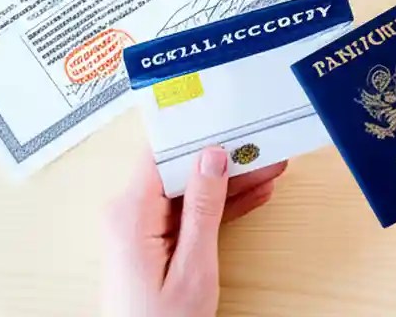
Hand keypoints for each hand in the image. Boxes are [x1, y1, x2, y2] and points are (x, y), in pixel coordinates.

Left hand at [102, 146, 286, 316]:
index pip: (163, 154)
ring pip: (187, 191)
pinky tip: (250, 195)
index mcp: (129, 214)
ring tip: (267, 168)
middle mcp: (128, 215)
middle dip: (223, 159)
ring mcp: (139, 228)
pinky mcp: (151, 242)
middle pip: (179, 170)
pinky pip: (186, 213)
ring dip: (227, 183)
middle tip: (262, 148)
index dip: (199, 136)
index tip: (231, 126)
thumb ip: (202, 211)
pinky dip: (217, 207)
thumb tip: (212, 159)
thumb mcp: (191, 269)